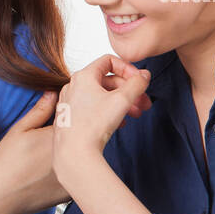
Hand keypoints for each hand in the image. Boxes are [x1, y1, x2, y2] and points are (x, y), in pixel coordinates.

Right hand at [0, 91, 70, 213]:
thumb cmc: (5, 164)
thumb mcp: (19, 131)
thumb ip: (39, 111)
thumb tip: (53, 92)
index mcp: (58, 136)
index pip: (73, 119)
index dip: (65, 120)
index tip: (53, 126)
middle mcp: (70, 155)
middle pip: (78, 141)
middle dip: (69, 140)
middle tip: (44, 148)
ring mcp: (72, 176)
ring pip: (77, 162)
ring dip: (70, 159)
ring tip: (43, 163)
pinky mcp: (70, 193)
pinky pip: (73, 180)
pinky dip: (65, 177)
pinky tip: (46, 178)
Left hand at [52, 54, 152, 181]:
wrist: (75, 152)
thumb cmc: (92, 125)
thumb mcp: (122, 100)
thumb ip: (137, 83)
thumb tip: (144, 75)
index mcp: (83, 76)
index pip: (108, 60)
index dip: (127, 68)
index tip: (138, 79)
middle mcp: (73, 86)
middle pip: (107, 80)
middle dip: (129, 90)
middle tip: (144, 101)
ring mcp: (70, 102)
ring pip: (102, 96)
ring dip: (122, 102)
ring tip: (137, 113)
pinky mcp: (71, 117)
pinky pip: (94, 108)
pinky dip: (109, 111)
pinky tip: (121, 122)